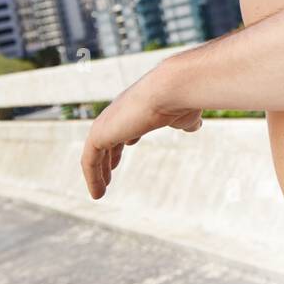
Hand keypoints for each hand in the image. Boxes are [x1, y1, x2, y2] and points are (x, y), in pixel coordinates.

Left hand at [80, 64, 202, 199]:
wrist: (171, 89)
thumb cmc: (182, 101)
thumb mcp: (186, 115)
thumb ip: (186, 122)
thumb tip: (194, 126)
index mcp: (139, 106)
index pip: (129, 121)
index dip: (128, 134)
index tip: (130, 143)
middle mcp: (120, 111)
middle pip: (110, 136)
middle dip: (109, 154)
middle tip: (111, 169)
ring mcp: (107, 122)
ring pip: (96, 151)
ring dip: (98, 171)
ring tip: (101, 189)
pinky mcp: (98, 134)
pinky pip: (89, 161)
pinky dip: (92, 177)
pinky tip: (98, 193)